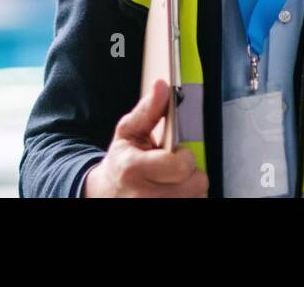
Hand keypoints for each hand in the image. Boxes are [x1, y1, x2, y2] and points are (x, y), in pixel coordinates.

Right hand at [82, 79, 208, 197]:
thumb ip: (148, 110)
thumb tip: (162, 86)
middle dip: (192, 173)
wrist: (105, 194)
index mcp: (134, 168)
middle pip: (197, 184)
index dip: (185, 157)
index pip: (180, 166)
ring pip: (198, 197)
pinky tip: (173, 193)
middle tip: (175, 169)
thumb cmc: (121, 161)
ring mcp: (155, 209)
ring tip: (173, 182)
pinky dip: (188, 198)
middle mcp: (144, 196)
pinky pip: (195, 204)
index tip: (176, 153)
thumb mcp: (129, 132)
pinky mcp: (163, 217)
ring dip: (191, 189)